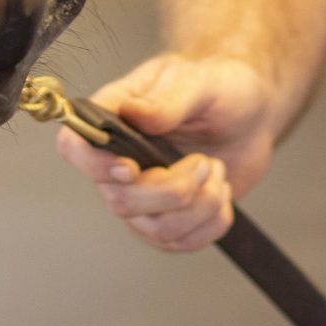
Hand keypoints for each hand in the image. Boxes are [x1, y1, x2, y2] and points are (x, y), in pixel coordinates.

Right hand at [52, 52, 279, 253]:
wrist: (251, 116)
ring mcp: (143, 195)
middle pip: (119, 201)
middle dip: (172, 191)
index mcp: (115, 116)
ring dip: (198, 207)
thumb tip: (133, 114)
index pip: (75, 147)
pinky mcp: (170, 218)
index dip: (94, 166)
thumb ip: (168, 100)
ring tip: (217, 171)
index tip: (132, 168)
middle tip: (205, 162)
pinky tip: (221, 193)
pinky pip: (180, 243)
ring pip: (154, 229)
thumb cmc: (221, 87)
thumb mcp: (201, 82)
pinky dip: (211, 223)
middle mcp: (119, 160)